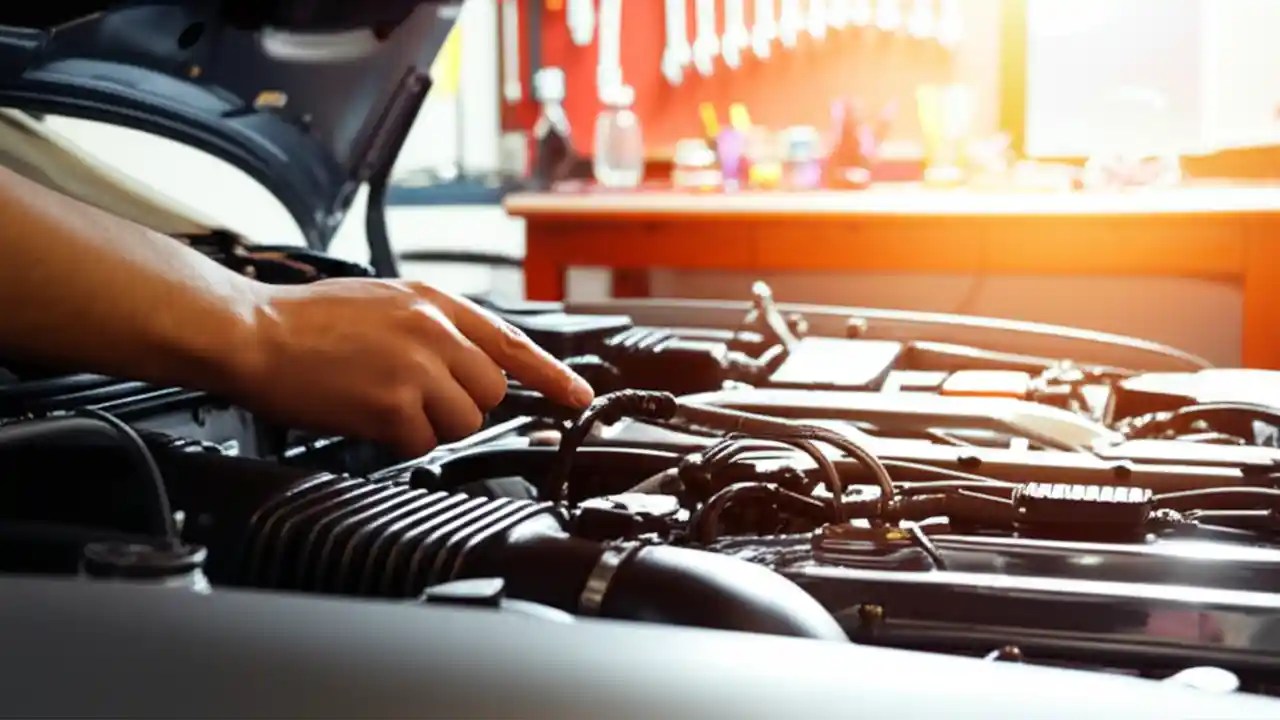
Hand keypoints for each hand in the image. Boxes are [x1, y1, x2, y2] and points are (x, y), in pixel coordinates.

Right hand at [231, 278, 593, 455]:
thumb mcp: (384, 301)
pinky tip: (366, 416)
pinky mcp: (394, 406)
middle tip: (415, 398)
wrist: (252, 332)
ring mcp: (417, 368)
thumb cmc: (306, 321)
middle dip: (460, 405)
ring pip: (462, 423)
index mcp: (434, 302)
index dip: (551, 374)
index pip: (512, 341)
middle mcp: (434, 331)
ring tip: (383, 402)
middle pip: (490, 393)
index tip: (576, 395)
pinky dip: (398, 441)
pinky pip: (422, 444)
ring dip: (429, 426)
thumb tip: (469, 361)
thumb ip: (434, 327)